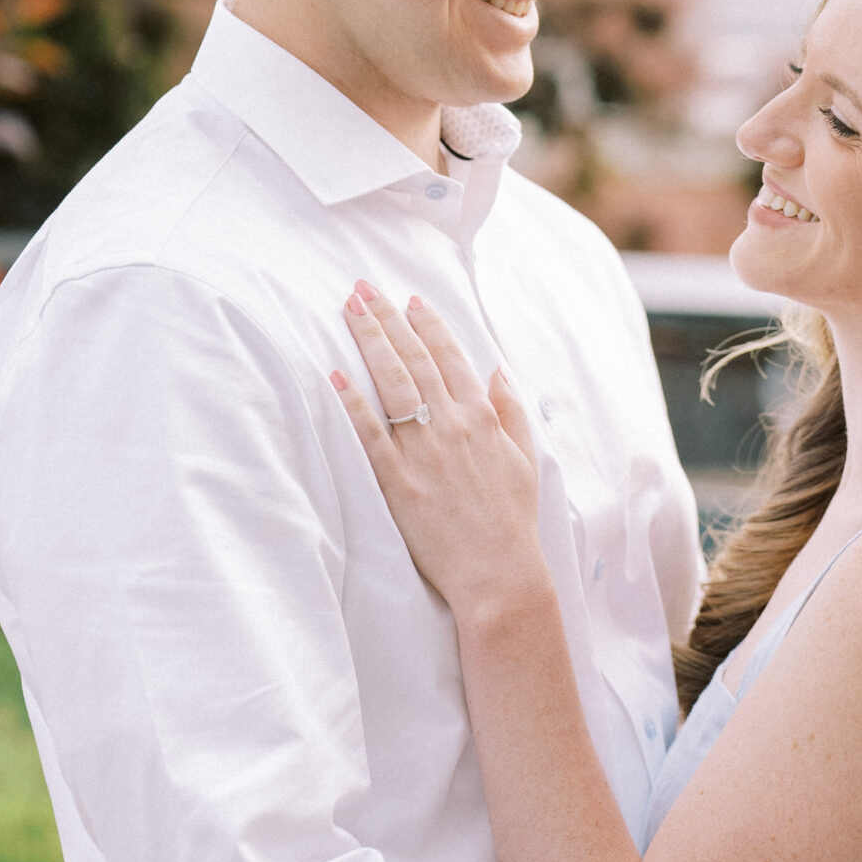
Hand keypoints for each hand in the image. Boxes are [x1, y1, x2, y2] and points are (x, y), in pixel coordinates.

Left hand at [332, 284, 544, 618]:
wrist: (500, 573)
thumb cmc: (513, 519)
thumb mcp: (526, 459)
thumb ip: (512, 411)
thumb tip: (498, 372)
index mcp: (483, 418)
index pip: (451, 358)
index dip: (429, 325)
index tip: (411, 300)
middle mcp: (452, 425)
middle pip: (414, 359)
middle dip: (387, 318)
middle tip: (363, 288)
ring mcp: (424, 452)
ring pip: (392, 383)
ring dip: (369, 341)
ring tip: (350, 310)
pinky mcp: (398, 481)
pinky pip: (370, 433)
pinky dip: (352, 402)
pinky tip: (335, 375)